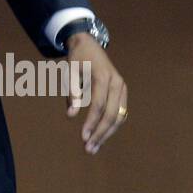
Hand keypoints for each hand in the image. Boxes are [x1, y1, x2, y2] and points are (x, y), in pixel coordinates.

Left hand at [65, 33, 126, 154]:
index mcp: (104, 77)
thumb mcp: (70, 71)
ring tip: (94, 147)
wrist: (89, 44)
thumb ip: (71, 92)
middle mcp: (117, 84)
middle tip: (89, 148)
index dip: (91, 122)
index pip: (98, 105)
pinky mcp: (122, 93)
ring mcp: (122, 88)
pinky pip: (120, 113)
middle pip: (112, 114)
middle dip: (100, 133)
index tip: (83, 137)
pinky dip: (112, 126)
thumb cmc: (77, 58)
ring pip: (119, 117)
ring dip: (107, 133)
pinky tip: (101, 137)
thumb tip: (71, 115)